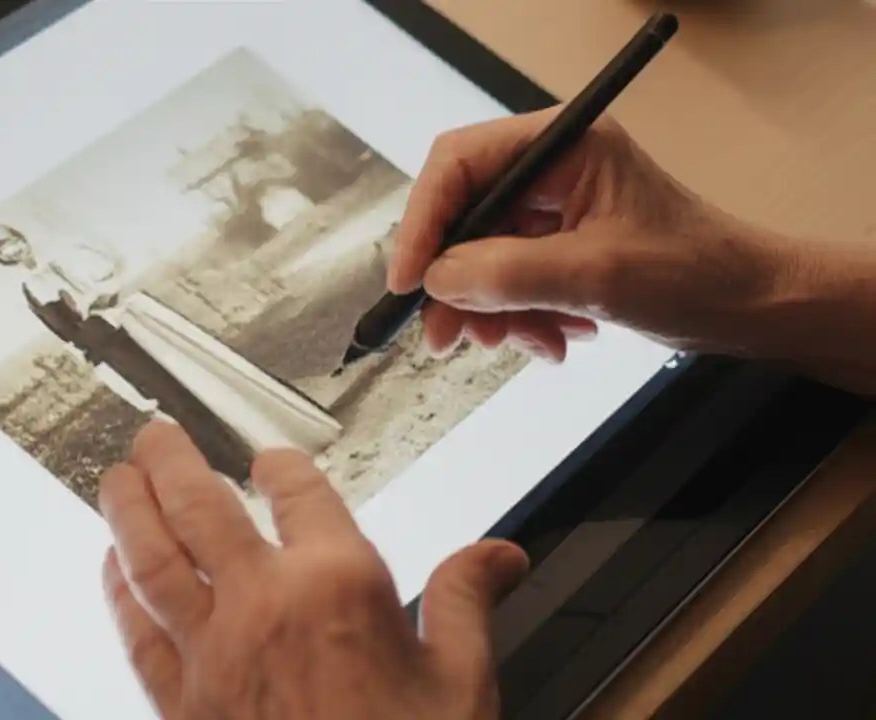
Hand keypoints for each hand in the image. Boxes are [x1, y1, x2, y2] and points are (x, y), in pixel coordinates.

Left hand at [100, 421, 528, 719]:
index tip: (270, 457)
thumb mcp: (460, 682)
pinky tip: (111, 568)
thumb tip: (496, 555)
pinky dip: (118, 593)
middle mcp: (265, 606)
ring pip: (152, 558)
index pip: (299, 492)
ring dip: (128, 509)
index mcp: (337, 587)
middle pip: (200, 506)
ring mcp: (214, 653)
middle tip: (157, 433)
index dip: (280, 464)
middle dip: (172, 459)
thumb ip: (466, 602)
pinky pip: (137, 631)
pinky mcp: (180, 702)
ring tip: (118, 477)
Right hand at [388, 108, 863, 372]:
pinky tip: (553, 339)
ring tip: (526, 343)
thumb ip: (509, 274)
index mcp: (564, 144)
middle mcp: (551, 169)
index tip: (409, 281)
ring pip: (482, 258)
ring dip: (493, 310)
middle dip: (458, 283)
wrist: (750, 308)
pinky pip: (509, 282)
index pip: (460, 165)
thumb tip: (439, 281)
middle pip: (464, 218)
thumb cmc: (697, 272)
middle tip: (448, 336)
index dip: (424, 222)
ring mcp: (553, 209)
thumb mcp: (596, 274)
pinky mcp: (558, 246)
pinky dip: (519, 317)